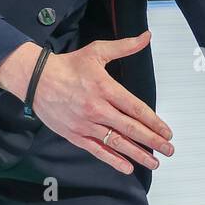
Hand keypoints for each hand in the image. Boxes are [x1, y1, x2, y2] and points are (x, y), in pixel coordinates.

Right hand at [0, 32, 173, 174]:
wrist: (36, 80)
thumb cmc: (68, 65)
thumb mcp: (97, 51)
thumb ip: (125, 46)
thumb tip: (146, 37)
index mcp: (105, 88)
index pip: (135, 108)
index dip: (153, 122)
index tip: (166, 131)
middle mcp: (97, 109)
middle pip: (131, 128)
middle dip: (152, 141)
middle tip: (168, 149)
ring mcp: (86, 124)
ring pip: (117, 142)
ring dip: (137, 154)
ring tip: (154, 163)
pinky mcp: (75, 135)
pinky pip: (97, 150)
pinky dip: (113, 160)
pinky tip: (128, 167)